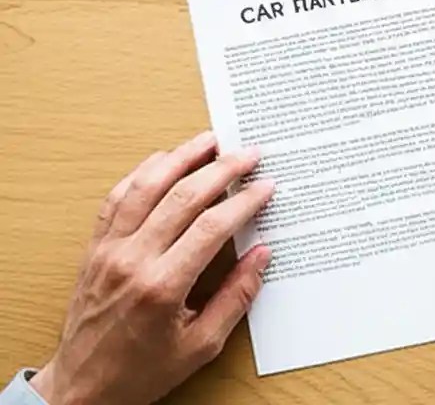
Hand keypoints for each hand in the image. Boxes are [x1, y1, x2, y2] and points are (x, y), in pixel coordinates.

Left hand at [30, 131, 274, 404]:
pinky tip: (162, 161)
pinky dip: (141, 174)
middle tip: (248, 154)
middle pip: (182, 197)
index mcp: (163, 286)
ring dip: (179, 158)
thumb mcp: (202, 345)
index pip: (212, 227)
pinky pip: (116, 199)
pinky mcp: (95, 249)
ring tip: (207, 141)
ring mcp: (109, 251)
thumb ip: (236, 297)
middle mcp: (132, 261)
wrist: (83, 387)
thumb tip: (261, 255)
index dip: (244, 200)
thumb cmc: (141, 371)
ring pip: (146, 187)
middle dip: (222, 169)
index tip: (265, 186)